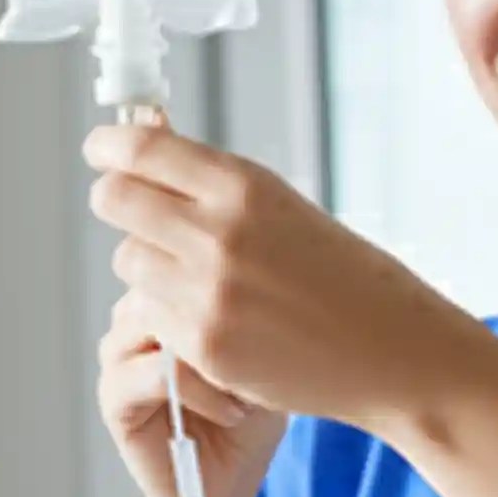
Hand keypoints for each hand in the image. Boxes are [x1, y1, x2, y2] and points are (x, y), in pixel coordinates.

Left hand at [83, 113, 431, 423]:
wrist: (395, 350)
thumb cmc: (352, 280)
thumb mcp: (288, 212)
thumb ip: (218, 189)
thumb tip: (152, 146)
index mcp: (246, 187)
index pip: (141, 149)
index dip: (110, 147)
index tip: (102, 150)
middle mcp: (218, 233)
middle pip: (113, 199)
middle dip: (119, 201)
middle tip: (140, 213)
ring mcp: (206, 292)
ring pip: (128, 262)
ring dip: (150, 265)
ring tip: (200, 278)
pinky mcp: (203, 344)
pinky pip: (151, 315)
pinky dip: (172, 314)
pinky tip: (218, 319)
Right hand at [98, 289, 286, 496]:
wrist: (228, 480)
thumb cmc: (255, 412)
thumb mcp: (271, 348)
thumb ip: (262, 307)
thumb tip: (287, 270)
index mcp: (171, 295)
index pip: (184, 252)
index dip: (230, 274)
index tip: (279, 311)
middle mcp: (138, 317)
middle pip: (168, 279)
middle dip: (222, 311)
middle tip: (267, 348)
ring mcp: (121, 354)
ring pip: (157, 320)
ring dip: (214, 351)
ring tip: (252, 385)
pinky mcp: (116, 397)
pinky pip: (154, 372)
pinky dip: (202, 389)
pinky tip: (234, 411)